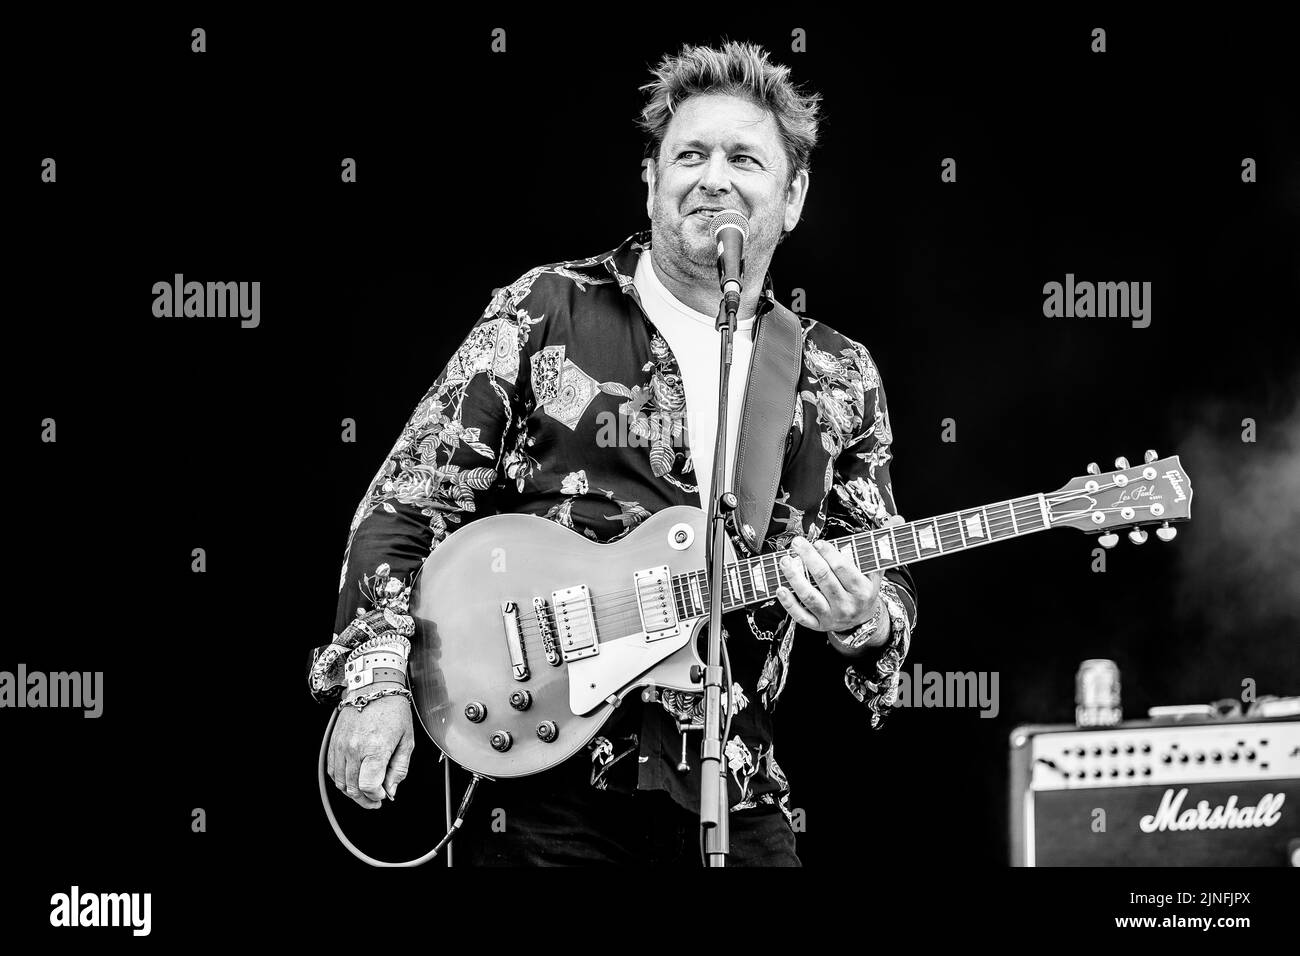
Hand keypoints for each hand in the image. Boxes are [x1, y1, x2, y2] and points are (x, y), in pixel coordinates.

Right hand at [327, 681, 414, 808]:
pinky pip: (332, 770)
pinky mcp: (333, 742)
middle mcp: (354, 749)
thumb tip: (391, 790)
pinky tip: (351, 781)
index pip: (369, 786)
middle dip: (365, 799)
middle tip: (376, 801)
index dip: (377, 796)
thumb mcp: (407, 740)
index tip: (384, 795)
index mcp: (375, 748)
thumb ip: (399, 768)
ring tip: (364, 793)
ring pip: (340, 782)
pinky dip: (340, 780)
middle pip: (353, 788)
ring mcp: (341, 746)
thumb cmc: (393, 710)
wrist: (374, 687)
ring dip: (352, 793)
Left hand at [776, 535, 882, 633]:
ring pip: (810, 597)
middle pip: (824, 580)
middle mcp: (847, 604)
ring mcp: (831, 616)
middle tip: (797, 543)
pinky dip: (789, 604)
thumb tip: (897, 519)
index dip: (830, 554)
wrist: (863, 621)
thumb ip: (883, 545)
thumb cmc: (865, 588)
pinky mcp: (817, 625)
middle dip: (809, 559)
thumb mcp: (877, 569)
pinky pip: (801, 616)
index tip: (818, 542)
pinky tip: (780, 588)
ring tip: (785, 561)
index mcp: (862, 589)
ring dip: (795, 578)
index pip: (844, 569)